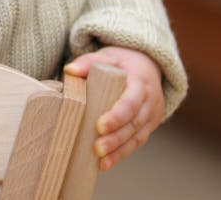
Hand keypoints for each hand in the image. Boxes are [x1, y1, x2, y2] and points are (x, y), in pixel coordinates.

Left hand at [64, 46, 163, 170]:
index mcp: (140, 83)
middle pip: (134, 123)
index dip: (118, 116)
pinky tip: (105, 164)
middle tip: (97, 148)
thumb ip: (88, 61)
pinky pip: (136, 142)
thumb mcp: (107, 56)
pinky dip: (121, 154)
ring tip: (101, 161)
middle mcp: (149, 101)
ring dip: (119, 150)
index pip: (131, 102)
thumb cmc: (121, 62)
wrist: (146, 65)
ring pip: (137, 136)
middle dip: (116, 138)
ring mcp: (150, 116)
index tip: (100, 126)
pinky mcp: (147, 126)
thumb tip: (70, 70)